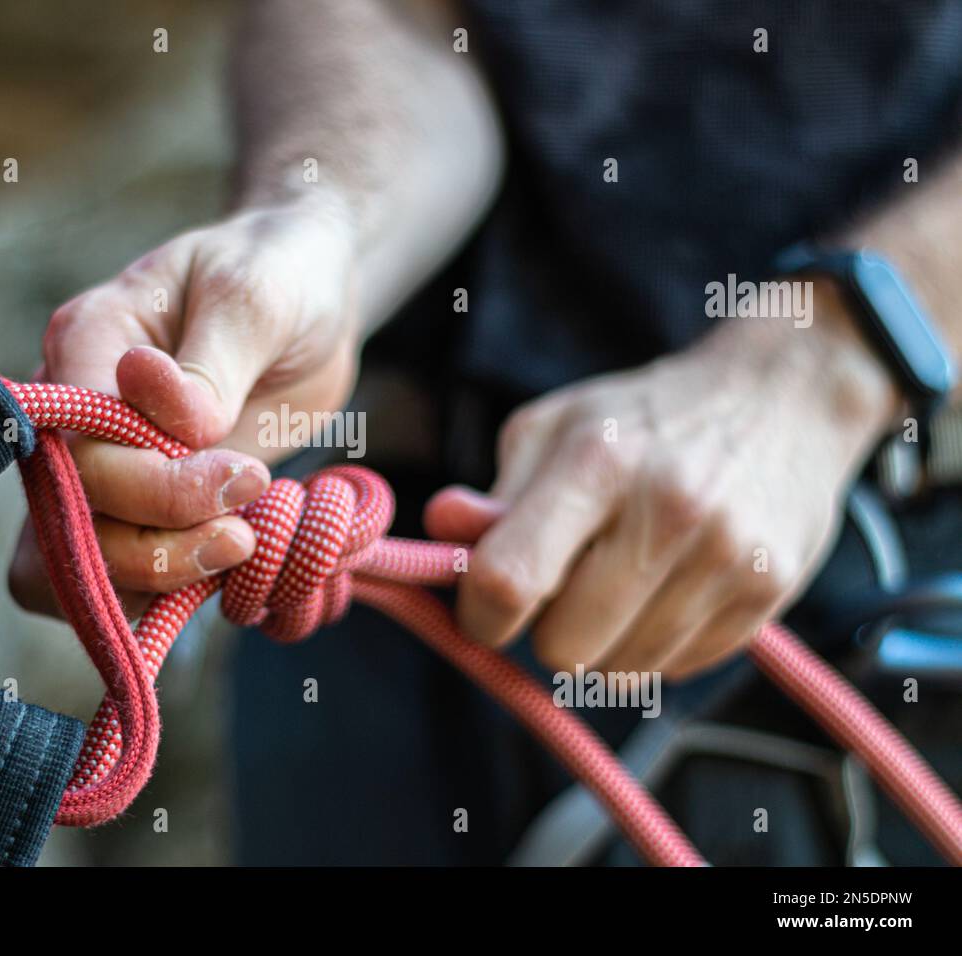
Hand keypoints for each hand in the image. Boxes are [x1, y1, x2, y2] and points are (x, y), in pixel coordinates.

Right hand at [10, 198, 360, 617]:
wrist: (306, 298)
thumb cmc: (280, 275)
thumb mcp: (258, 298)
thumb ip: (211, 362)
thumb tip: (163, 407)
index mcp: (87, 344)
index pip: (76, 446)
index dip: (151, 484)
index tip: (242, 474)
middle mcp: (76, 413)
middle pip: (68, 516)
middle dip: (156, 541)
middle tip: (245, 527)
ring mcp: (103, 465)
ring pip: (74, 563)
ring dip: (153, 580)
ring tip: (240, 547)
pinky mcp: (140, 505)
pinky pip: (115, 578)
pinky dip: (163, 596)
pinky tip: (229, 569)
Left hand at [424, 280, 901, 679]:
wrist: (783, 397)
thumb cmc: (642, 417)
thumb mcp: (554, 429)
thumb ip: (494, 495)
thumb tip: (441, 532)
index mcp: (598, 461)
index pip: (509, 578)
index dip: (479, 614)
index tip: (482, 609)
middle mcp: (669, 511)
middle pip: (563, 647)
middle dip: (546, 628)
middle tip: (564, 584)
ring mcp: (727, 556)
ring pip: (619, 672)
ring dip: (601, 643)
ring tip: (620, 579)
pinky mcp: (769, 592)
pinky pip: (676, 670)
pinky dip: (655, 644)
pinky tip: (668, 586)